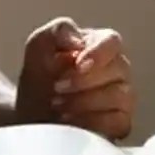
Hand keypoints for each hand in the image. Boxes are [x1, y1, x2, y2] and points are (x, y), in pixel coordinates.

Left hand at [17, 17, 134, 142]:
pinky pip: (119, 122)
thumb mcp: (39, 46)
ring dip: (84, 102)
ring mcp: (123, 97)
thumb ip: (59, 31)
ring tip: (58, 105)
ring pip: (120, 95)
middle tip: (57, 88)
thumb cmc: (40, 77)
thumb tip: (78, 40)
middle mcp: (118, 69)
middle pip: (118, 69)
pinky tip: (71, 122)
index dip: (98, 53)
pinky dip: (92, 122)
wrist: (31, 114)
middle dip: (83, 81)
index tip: (78, 65)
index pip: (112, 42)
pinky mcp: (121, 122)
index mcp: (101, 45)